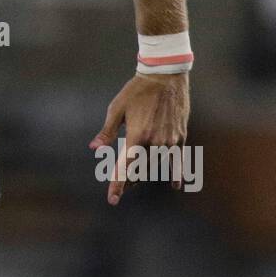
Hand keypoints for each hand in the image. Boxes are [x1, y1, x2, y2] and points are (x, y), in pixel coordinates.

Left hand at [88, 72, 189, 204]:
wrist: (165, 76)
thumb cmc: (137, 90)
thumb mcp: (117, 108)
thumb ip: (107, 131)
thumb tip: (95, 148)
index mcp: (137, 135)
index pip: (125, 167)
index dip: (117, 185)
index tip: (112, 200)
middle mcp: (155, 142)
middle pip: (140, 170)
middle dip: (128, 181)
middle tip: (120, 189)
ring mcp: (170, 141)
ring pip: (156, 166)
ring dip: (145, 175)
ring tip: (135, 182)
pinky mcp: (181, 137)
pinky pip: (178, 160)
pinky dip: (176, 173)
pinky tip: (176, 185)